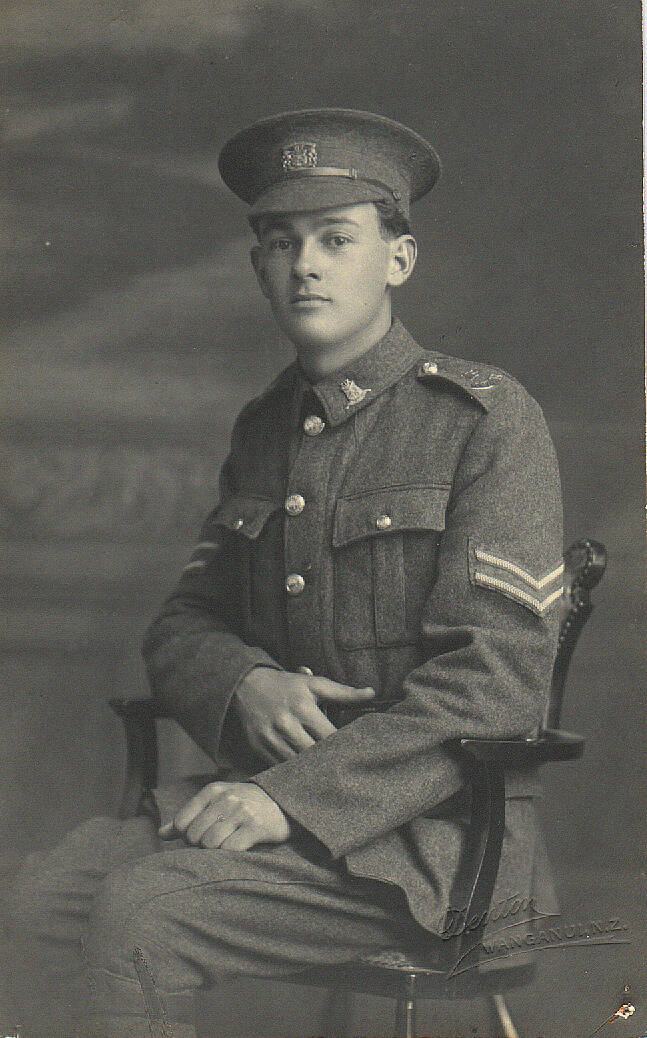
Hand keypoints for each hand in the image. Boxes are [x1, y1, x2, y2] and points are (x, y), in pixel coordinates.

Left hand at [158, 781, 289, 849]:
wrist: (283, 803)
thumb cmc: (244, 806)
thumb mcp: (216, 804)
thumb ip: (188, 818)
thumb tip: (161, 833)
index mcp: (213, 791)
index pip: (182, 822)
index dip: (188, 836)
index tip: (201, 836)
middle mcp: (226, 798)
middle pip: (195, 836)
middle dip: (202, 845)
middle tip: (217, 842)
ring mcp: (242, 812)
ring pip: (210, 844)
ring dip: (217, 851)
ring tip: (228, 844)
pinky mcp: (257, 827)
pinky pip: (231, 849)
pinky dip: (231, 854)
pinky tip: (239, 848)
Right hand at [233, 667, 374, 763]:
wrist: (246, 685)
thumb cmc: (287, 686)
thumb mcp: (315, 684)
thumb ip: (344, 692)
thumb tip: (372, 693)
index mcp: (304, 708)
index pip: (330, 737)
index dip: (343, 747)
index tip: (354, 753)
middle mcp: (287, 725)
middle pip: (315, 754)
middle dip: (329, 761)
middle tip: (343, 768)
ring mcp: (271, 738)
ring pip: (297, 765)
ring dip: (312, 770)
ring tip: (326, 774)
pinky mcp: (259, 748)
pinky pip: (280, 767)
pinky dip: (293, 771)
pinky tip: (305, 773)